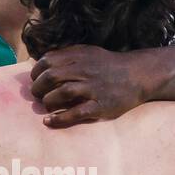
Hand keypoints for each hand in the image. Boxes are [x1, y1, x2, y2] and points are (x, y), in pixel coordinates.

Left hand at [29, 45, 170, 127]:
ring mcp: (93, 88)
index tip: (36, 81)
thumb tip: (41, 62)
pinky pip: (76, 112)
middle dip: (38, 88)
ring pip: (62, 93)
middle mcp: (84, 70)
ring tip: (46, 106)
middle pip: (51, 77)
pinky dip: (59, 118)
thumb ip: (67, 56)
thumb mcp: (88, 53)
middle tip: (38, 96)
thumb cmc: (109, 66)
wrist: (138, 75)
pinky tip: (49, 121)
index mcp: (79, 57)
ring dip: (48, 101)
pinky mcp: (101, 105)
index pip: (47, 61)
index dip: (36, 72)